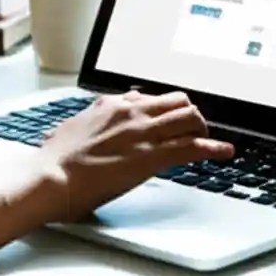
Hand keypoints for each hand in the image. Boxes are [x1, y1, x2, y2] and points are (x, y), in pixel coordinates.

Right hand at [33, 90, 233, 221]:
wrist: (51, 178)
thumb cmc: (54, 162)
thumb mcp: (70, 132)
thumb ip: (86, 126)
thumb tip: (83, 130)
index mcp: (110, 105)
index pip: (147, 97)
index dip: (162, 110)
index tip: (167, 119)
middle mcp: (130, 111)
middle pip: (176, 100)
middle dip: (188, 114)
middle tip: (192, 129)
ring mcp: (143, 132)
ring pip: (189, 117)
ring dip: (202, 128)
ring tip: (207, 140)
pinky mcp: (152, 156)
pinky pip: (193, 146)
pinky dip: (214, 147)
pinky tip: (224, 151)